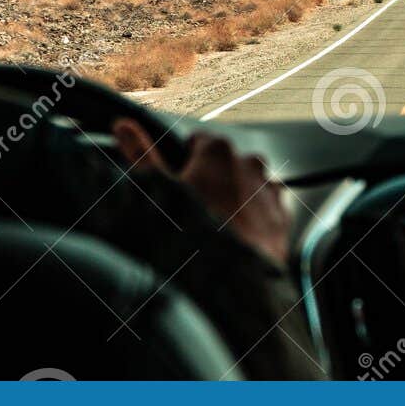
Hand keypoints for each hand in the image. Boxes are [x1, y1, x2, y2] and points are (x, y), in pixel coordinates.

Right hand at [111, 119, 290, 266]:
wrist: (232, 280)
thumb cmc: (191, 234)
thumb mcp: (155, 191)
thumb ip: (141, 154)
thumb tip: (123, 125)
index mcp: (218, 150)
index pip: (197, 142)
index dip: (182, 162)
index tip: (175, 183)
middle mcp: (250, 163)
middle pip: (222, 164)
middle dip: (208, 181)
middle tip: (192, 211)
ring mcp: (269, 190)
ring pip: (245, 187)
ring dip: (232, 199)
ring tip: (213, 229)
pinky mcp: (281, 217)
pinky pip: (264, 210)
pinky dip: (251, 219)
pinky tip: (235, 238)